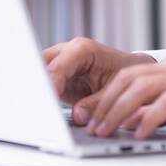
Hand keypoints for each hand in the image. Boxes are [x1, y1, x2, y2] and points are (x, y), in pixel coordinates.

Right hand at [42, 37, 156, 123]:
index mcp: (82, 50)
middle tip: (37, 107)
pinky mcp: (56, 77)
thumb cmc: (124, 74)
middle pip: (40, 66)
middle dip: (36, 85)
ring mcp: (59, 63)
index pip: (57, 66)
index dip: (50, 85)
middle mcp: (66, 53)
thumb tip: (78, 116)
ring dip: (37, 91)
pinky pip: (42, 85)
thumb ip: (97, 103)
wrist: (129, 72)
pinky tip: (42, 111)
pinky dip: (41, 97)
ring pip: (37, 74)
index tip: (47, 102)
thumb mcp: (115, 90)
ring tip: (38, 111)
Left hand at [81, 54, 165, 138]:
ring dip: (118, 111)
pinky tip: (138, 133)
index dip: (104, 94)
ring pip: (140, 89)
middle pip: (128, 79)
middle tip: (90, 125)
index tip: (88, 113)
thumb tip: (133, 121)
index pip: (128, 75)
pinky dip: (147, 118)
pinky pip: (165, 104)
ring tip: (106, 131)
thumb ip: (164, 108)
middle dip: (104, 103)